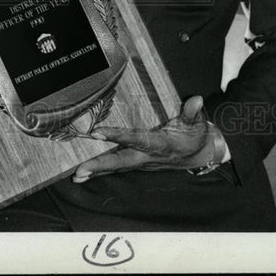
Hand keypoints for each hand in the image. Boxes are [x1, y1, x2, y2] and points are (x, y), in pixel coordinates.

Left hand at [73, 95, 223, 182]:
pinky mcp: (139, 163)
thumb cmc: (194, 136)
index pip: (136, 139)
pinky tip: (87, 175)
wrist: (198, 156)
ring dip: (97, 171)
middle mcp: (148, 156)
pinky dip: (103, 172)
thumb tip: (196, 99)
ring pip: (117, 167)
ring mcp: (142, 162)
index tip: (98, 132)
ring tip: (77, 175)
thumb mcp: (196, 123)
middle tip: (80, 170)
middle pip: (120, 161)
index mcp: (160, 144)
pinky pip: (118, 168)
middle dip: (100, 166)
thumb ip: (192, 112)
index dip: (118, 136)